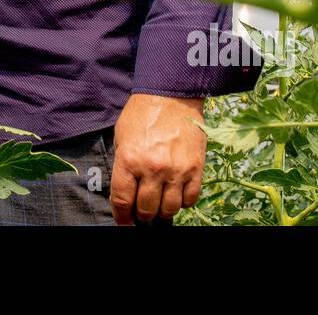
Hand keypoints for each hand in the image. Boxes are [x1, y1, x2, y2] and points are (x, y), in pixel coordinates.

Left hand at [110, 93, 205, 224]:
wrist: (171, 95)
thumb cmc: (142, 114)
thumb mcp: (121, 137)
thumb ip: (123, 166)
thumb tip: (126, 193)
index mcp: (129, 160)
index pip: (123, 201)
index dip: (122, 217)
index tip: (124, 221)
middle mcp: (153, 169)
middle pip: (147, 210)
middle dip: (142, 215)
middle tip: (142, 211)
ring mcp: (176, 170)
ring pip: (170, 209)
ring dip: (162, 210)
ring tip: (159, 203)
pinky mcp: (196, 168)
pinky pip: (190, 199)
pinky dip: (183, 201)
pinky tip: (176, 193)